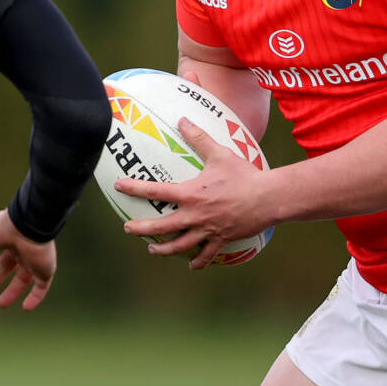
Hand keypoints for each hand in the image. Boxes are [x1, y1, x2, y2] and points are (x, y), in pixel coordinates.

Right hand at [0, 209, 56, 309]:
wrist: (28, 227)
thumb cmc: (2, 228)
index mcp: (5, 235)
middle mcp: (21, 247)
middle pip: (6, 266)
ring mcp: (34, 259)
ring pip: (23, 279)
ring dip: (12, 291)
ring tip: (1, 304)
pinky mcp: (45, 270)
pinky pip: (41, 286)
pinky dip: (35, 297)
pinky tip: (26, 308)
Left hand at [115, 117, 270, 269]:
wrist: (268, 198)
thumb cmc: (244, 175)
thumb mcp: (219, 153)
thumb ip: (198, 137)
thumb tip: (182, 120)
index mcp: (191, 194)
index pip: (156, 191)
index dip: (134, 188)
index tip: (119, 186)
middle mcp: (195, 215)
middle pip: (161, 227)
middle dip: (141, 229)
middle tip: (128, 228)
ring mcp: (208, 230)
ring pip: (180, 246)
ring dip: (163, 250)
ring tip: (152, 250)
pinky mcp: (221, 240)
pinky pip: (206, 255)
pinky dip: (198, 261)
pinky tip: (191, 265)